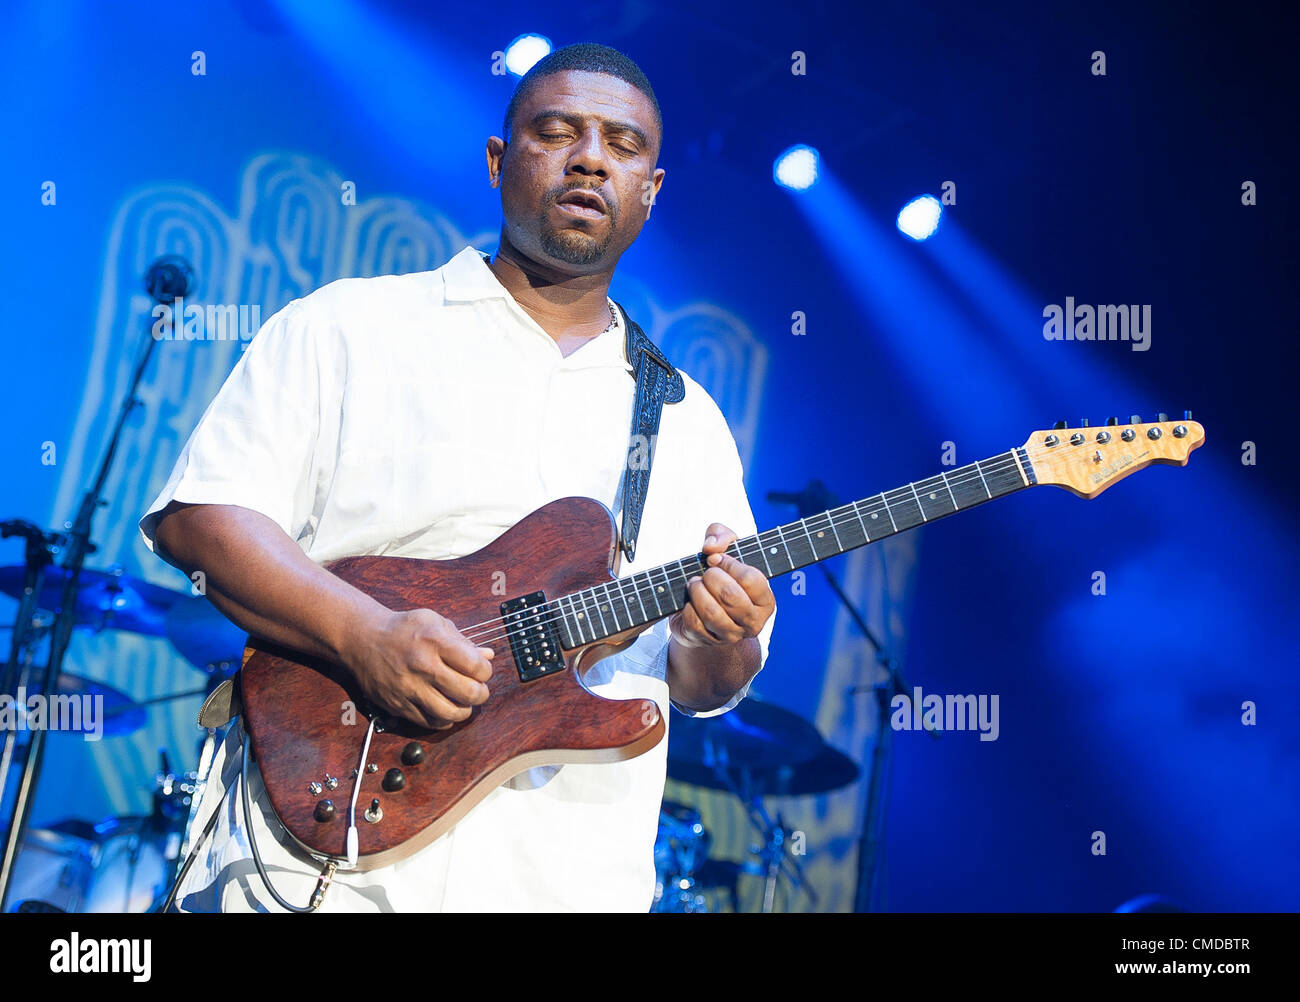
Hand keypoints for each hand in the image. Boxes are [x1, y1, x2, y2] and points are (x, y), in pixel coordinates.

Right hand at [344, 608, 493, 728]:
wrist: (362, 639)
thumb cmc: (402, 629)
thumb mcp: (434, 622)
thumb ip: (463, 640)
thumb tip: (488, 656)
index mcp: (435, 641)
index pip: (476, 666)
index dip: (485, 671)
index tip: (481, 670)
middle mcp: (423, 666)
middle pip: (468, 693)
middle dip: (481, 694)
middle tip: (478, 690)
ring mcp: (409, 688)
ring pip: (450, 713)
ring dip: (464, 711)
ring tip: (462, 702)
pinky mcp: (398, 704)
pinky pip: (429, 722)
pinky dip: (443, 719)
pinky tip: (444, 709)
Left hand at [669, 522, 774, 648]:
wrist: (705, 606)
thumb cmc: (722, 574)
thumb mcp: (726, 547)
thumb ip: (722, 535)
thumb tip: (711, 548)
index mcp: (765, 600)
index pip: (751, 579)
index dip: (730, 564)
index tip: (717, 559)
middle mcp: (753, 622)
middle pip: (730, 596)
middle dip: (711, 577)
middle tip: (706, 573)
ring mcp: (731, 635)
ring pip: (711, 612)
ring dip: (697, 591)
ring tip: (695, 584)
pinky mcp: (708, 641)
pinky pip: (694, 623)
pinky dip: (687, 607)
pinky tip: (690, 601)